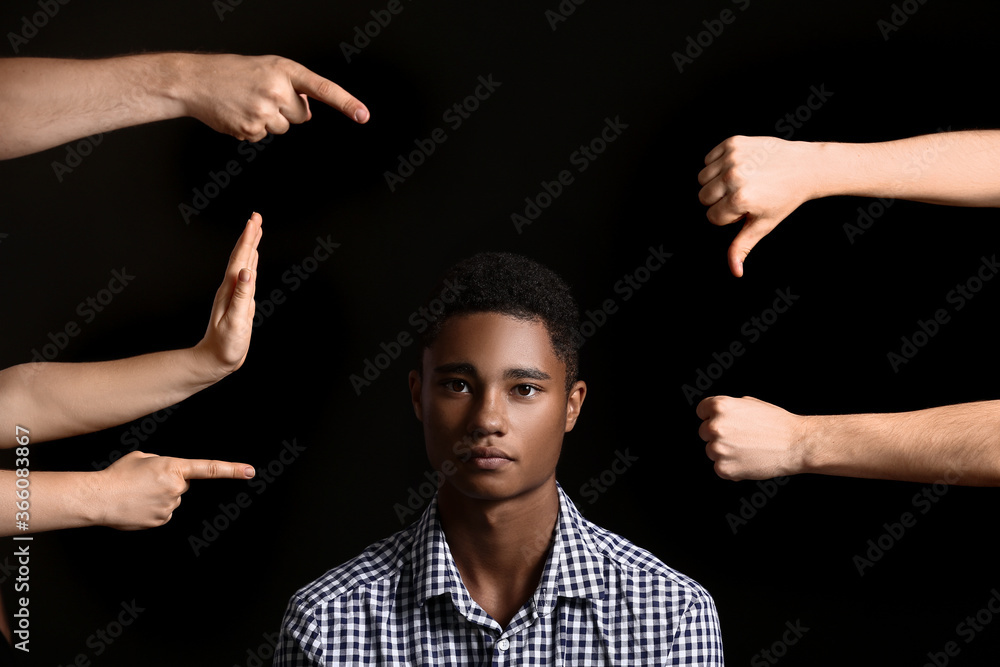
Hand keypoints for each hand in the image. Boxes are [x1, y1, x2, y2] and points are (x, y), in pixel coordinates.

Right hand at [96, 451, 254, 529]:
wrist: (99, 497)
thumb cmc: (119, 474)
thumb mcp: (143, 457)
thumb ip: (163, 462)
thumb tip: (171, 473)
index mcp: (174, 467)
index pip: (209, 468)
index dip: (232, 470)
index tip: (251, 472)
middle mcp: (176, 487)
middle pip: (182, 485)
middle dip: (169, 483)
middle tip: (146, 482)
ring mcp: (170, 506)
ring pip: (172, 499)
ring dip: (159, 496)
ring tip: (137, 494)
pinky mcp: (161, 520)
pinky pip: (163, 512)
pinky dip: (154, 509)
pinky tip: (138, 506)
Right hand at [180, 54, 369, 140]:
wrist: (196, 81)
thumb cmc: (233, 73)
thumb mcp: (268, 68)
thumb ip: (293, 85)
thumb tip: (309, 110)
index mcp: (285, 70)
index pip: (323, 88)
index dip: (345, 103)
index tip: (363, 115)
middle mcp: (278, 89)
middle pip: (302, 115)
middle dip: (288, 110)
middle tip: (262, 96)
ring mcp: (264, 110)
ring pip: (284, 127)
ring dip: (269, 120)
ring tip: (247, 103)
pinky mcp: (251, 128)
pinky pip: (264, 136)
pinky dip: (253, 129)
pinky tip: (239, 113)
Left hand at [194, 213, 261, 377]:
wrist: (215, 360)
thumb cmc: (226, 345)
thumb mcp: (236, 321)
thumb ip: (242, 296)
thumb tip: (247, 271)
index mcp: (230, 290)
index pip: (240, 259)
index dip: (248, 239)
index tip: (255, 221)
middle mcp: (231, 288)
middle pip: (241, 256)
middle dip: (249, 236)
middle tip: (257, 217)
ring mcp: (234, 294)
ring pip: (243, 264)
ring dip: (250, 246)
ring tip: (256, 231)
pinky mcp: (239, 301)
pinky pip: (246, 276)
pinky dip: (251, 263)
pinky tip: (252, 261)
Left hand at [697, 395, 807, 479]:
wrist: (796, 444)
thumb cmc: (777, 423)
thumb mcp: (750, 403)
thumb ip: (728, 408)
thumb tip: (715, 415)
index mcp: (720, 406)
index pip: (701, 411)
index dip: (712, 416)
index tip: (723, 422)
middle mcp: (715, 426)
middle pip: (704, 432)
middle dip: (718, 435)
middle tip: (741, 438)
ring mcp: (718, 448)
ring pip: (711, 451)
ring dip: (725, 452)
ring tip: (748, 450)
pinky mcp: (723, 468)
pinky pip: (720, 468)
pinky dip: (732, 468)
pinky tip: (749, 461)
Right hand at [698, 136, 818, 276]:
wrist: (805, 166)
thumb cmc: (785, 198)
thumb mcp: (763, 225)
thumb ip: (742, 247)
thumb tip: (735, 271)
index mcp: (740, 200)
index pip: (712, 216)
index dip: (728, 217)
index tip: (746, 209)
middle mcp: (734, 177)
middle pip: (703, 197)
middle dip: (719, 200)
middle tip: (743, 196)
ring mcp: (733, 158)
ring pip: (702, 178)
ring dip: (716, 183)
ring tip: (739, 182)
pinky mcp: (733, 142)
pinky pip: (708, 159)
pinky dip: (718, 165)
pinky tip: (739, 168)